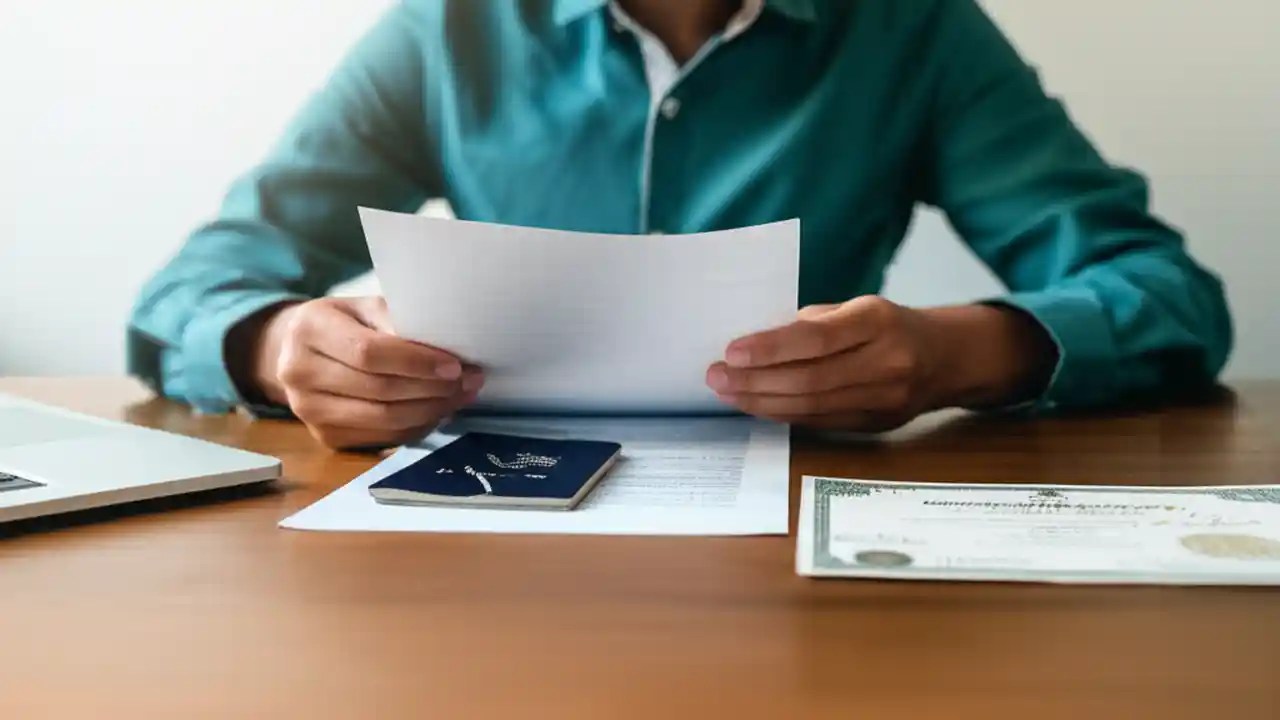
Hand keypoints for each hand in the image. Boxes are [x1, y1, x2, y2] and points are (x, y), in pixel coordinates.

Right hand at [246, 296, 482, 448]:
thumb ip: (397, 321)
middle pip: (379, 389)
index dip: (415, 363)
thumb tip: (446, 346)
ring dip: (430, 410)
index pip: (369, 353)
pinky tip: (437, 412)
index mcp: (309, 329)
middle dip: (432, 388)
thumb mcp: (365, 307)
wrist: (298, 350)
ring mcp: (307, 410)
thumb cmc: (343, 323)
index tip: (454, 366)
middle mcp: (298, 372)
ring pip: (382, 418)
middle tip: (470, 381)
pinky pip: (380, 438)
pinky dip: (416, 427)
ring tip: (460, 396)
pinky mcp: (323, 436)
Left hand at [705, 297, 1055, 430]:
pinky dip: (783, 414)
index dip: (770, 348)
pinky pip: (820, 422)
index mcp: (878, 321)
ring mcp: (884, 399)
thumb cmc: (887, 325)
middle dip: (755, 381)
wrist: (946, 358)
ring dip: (762, 402)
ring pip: (812, 407)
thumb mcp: (855, 307)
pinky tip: (756, 406)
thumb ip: (810, 324)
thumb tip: (753, 344)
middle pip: (809, 379)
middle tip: (715, 377)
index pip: (816, 339)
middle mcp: (886, 362)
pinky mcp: (875, 425)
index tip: (731, 352)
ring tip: (727, 393)